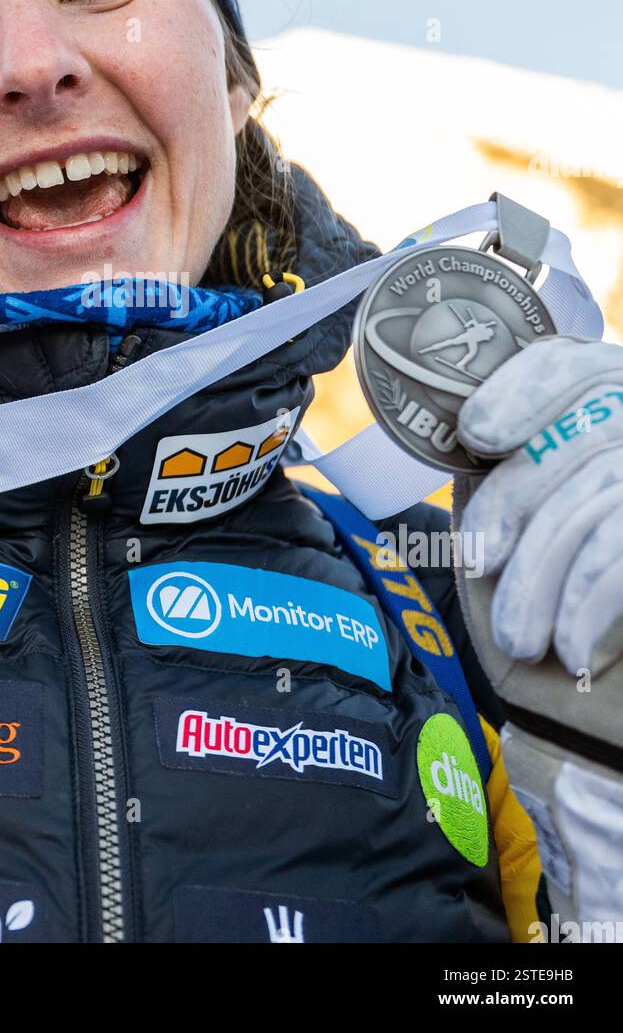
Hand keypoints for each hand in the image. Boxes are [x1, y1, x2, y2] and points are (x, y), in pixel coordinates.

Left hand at [455, 335, 622, 676]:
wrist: (605, 712)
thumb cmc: (556, 601)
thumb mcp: (525, 523)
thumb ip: (505, 473)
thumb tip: (471, 442)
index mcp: (618, 407)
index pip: (579, 368)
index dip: (527, 391)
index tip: (477, 433)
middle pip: (588, 433)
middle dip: (520, 499)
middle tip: (479, 560)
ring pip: (605, 498)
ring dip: (547, 571)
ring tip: (518, 636)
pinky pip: (622, 555)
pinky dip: (591, 602)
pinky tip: (569, 644)